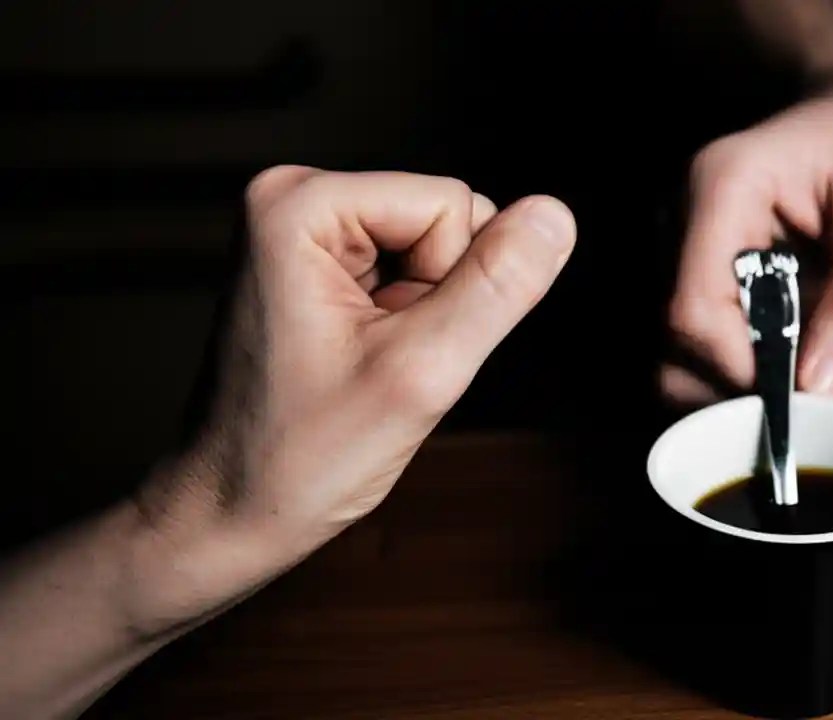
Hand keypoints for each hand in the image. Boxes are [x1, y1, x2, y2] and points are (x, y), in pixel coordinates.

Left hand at [129, 166, 575, 631]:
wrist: (226, 517)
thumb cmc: (298, 460)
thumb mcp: (420, 372)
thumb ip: (496, 287)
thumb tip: (555, 217)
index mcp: (300, 203)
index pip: (457, 204)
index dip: (450, 289)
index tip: (390, 347)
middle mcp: (293, 198)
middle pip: (445, 220)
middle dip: (436, 301)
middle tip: (380, 362)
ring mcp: (301, 232)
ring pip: (435, 252)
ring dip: (422, 320)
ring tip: (365, 368)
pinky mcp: (314, 264)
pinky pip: (408, 274)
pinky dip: (403, 327)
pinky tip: (360, 365)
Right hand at [663, 69, 832, 404]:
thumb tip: (826, 387)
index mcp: (720, 187)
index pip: (695, 310)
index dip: (743, 370)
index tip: (812, 398)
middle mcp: (682, 220)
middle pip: (678, 343)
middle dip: (746, 390)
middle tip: (830, 399)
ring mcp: (682, 251)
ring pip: (683, 355)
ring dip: (749, 388)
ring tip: (827, 379)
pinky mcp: (699, 276)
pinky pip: (706, 347)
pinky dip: (751, 373)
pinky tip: (808, 363)